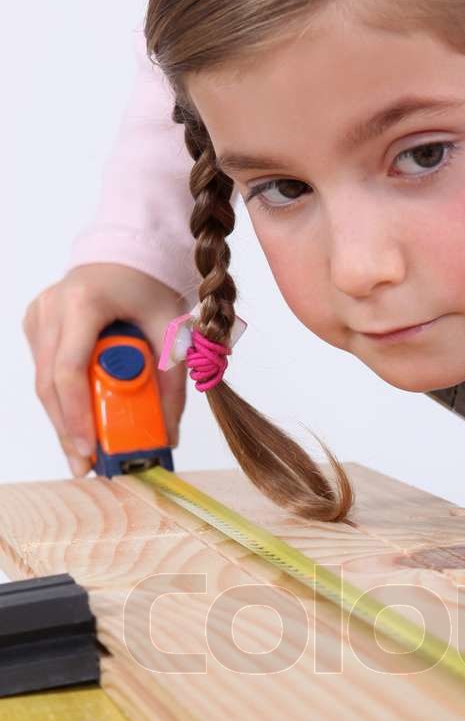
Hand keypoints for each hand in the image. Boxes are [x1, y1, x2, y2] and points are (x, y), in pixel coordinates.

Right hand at [23, 264, 187, 475]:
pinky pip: (45, 370)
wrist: (127, 255)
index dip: (75, 415)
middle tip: (86, 465)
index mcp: (84, 304)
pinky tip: (78, 420)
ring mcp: (39, 315)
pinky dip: (63, 398)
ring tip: (84, 453)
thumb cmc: (149, 288)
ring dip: (64, 419)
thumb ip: (173, 384)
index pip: (68, 370)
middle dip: (67, 429)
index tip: (89, 448)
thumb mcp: (172, 333)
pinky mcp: (36, 324)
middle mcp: (52, 308)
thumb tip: (168, 436)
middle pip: (49, 384)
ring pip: (43, 381)